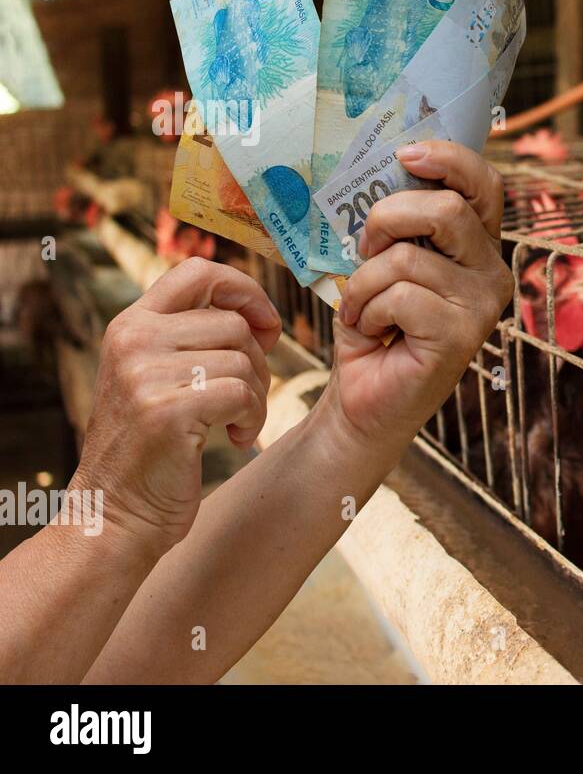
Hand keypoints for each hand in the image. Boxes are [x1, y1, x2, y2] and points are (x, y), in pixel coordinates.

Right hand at [75, 258, 279, 555]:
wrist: (116, 514)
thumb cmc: (152, 448)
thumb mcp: (155, 377)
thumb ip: (188, 338)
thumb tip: (257, 311)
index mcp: (130, 324)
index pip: (197, 271)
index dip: (244, 288)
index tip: (265, 323)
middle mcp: (133, 340)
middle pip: (234, 322)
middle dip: (258, 361)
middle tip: (246, 397)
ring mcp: (146, 374)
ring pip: (244, 359)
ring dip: (256, 395)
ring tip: (237, 421)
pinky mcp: (168, 410)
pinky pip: (244, 393)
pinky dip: (253, 417)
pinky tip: (236, 437)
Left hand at [331, 141, 513, 451]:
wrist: (363, 397)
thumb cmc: (373, 323)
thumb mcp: (383, 260)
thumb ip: (397, 222)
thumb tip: (382, 170)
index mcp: (478, 244)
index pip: (483, 184)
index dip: (449, 159)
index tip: (405, 154)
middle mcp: (493, 271)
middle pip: (445, 210)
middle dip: (386, 219)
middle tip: (365, 248)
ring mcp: (483, 305)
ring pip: (408, 258)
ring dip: (364, 282)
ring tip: (362, 308)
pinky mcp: (462, 335)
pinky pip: (399, 296)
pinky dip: (366, 311)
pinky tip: (371, 332)